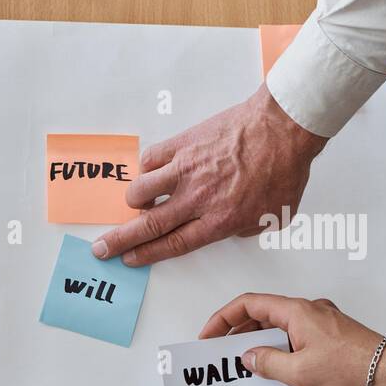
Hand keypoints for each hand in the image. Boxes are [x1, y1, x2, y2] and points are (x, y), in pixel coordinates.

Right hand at [94, 85, 325, 266]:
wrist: (284, 126)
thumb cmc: (284, 167)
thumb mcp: (275, 215)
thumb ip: (245, 228)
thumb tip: (229, 228)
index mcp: (218, 220)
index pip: (172, 244)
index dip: (147, 254)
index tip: (130, 259)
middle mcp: (196, 198)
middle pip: (147, 225)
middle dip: (119, 240)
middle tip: (101, 248)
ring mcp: (186, 170)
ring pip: (140, 191)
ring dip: (134, 201)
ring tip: (138, 203)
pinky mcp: (183, 144)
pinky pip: (151, 159)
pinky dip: (147, 168)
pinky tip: (154, 171)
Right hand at [199, 293, 385, 385]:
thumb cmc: (353, 367)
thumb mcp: (298, 371)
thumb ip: (266, 363)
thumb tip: (249, 357)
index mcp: (296, 311)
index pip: (248, 304)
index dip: (223, 319)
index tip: (209, 336)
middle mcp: (307, 314)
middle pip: (261, 321)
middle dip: (239, 342)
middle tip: (222, 357)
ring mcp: (319, 328)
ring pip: (278, 339)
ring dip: (261, 360)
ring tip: (246, 380)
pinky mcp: (328, 343)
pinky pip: (295, 351)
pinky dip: (282, 369)